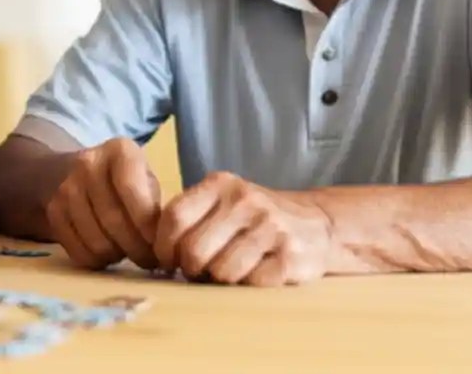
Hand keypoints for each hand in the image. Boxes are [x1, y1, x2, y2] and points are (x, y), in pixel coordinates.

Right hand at [45, 138, 161, 269]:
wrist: (68, 173)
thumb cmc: (122, 183)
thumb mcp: (145, 180)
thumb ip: (158, 205)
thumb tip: (169, 244)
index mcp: (119, 151)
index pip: (133, 190)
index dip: (148, 225)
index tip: (159, 243)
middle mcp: (88, 164)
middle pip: (115, 220)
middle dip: (137, 248)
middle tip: (149, 258)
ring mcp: (66, 187)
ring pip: (98, 241)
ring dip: (118, 255)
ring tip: (127, 250)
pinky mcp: (53, 212)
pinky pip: (79, 251)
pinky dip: (97, 260)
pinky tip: (107, 252)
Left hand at [154, 172, 332, 285]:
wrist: (316, 226)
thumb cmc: (254, 220)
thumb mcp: (222, 204)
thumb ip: (190, 218)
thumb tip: (155, 254)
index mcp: (221, 184)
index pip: (174, 217)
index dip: (163, 247)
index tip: (168, 260)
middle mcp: (245, 200)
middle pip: (193, 250)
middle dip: (190, 269)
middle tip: (199, 271)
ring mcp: (270, 227)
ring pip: (220, 271)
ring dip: (220, 280)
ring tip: (230, 270)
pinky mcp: (290, 256)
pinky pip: (250, 283)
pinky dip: (247, 286)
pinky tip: (256, 272)